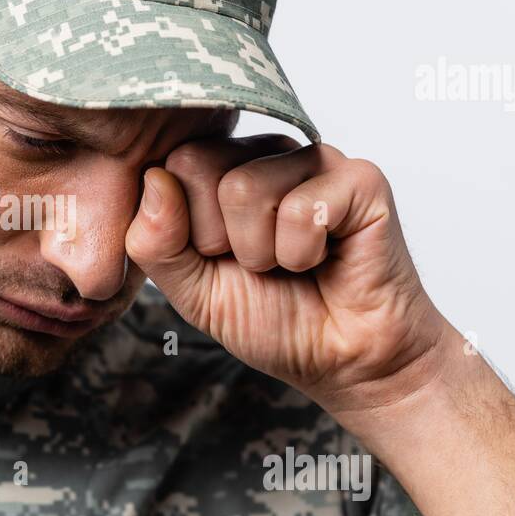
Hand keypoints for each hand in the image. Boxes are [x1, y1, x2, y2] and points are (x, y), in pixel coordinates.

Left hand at [125, 134, 452, 424]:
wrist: (346, 363)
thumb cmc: (274, 319)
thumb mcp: (192, 289)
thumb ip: (156, 241)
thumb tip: (153, 179)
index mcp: (224, 169)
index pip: (169, 165)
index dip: (184, 230)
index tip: (221, 259)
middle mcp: (268, 152)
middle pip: (198, 165)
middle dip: (218, 240)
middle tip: (259, 264)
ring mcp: (315, 159)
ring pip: (244, 186)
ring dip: (262, 253)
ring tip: (291, 265)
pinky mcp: (360, 179)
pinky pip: (300, 208)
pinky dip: (302, 254)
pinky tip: (325, 260)